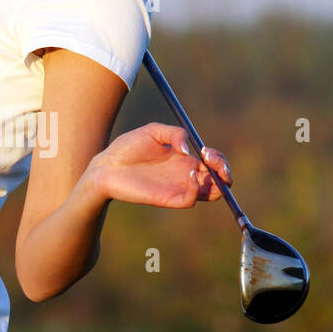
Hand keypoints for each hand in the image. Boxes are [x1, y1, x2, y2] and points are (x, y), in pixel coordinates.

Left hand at [89, 123, 232, 209]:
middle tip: (212, 160)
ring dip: (217, 181)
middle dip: (225, 170)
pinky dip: (197, 188)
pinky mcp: (168, 199)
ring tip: (203, 166)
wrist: (106, 166)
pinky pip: (191, 200)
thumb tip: (188, 150)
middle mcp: (186, 176)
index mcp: (185, 161)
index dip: (218, 159)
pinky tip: (189, 173)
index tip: (206, 150)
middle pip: (220, 180)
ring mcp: (179, 189)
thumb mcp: (153, 131)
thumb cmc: (127, 148)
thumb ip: (174, 133)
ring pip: (212, 193)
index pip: (214, 164)